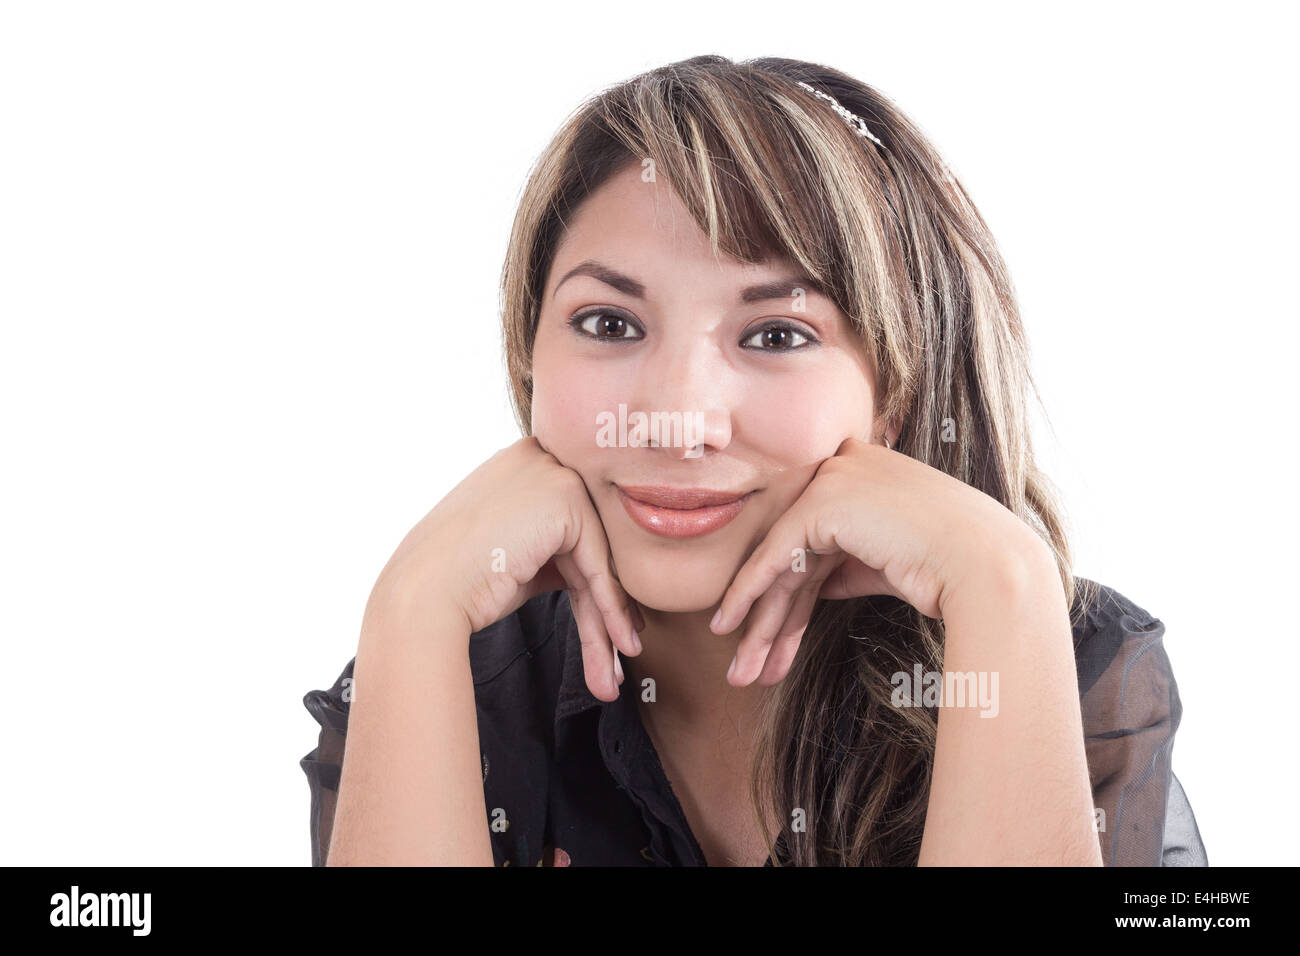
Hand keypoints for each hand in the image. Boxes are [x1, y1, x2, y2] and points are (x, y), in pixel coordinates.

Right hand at [367, 435, 642, 701]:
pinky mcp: (565, 496)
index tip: (610, 623)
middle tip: (622, 647)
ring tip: (616, 666)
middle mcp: (539, 456)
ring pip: (597, 556)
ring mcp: (553, 471)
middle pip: (588, 541)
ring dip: (610, 617)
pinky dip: (610, 608)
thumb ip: (554, 549)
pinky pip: (598, 563)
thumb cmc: (460, 580)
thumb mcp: (516, 554)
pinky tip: (619, 644)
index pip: (572, 525)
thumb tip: (598, 572)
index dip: (593, 576)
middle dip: (606, 601)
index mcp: (522, 463)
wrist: (425, 594)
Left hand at [709, 437, 1049, 686]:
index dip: (791, 595)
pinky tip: (729, 627)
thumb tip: (813, 587)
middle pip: (795, 553)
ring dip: (758, 622)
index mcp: (867, 471)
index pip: (815, 538)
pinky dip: (747, 594)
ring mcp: (834, 478)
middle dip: (771, 617)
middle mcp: (846, 466)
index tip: (771, 641)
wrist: (987, 567)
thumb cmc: (951, 569)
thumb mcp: (886, 563)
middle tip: (748, 666)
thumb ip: (847, 565)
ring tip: (740, 672)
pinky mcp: (823, 503)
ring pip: (781, 561)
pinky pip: (774, 557)